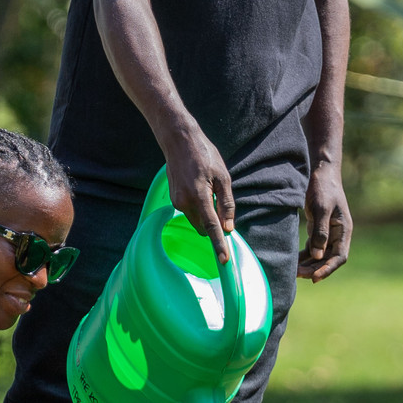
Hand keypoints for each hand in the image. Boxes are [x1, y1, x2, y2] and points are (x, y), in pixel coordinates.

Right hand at [163, 127, 235, 261]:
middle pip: (204, 228)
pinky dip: (199, 208)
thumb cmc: (204, 155)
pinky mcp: (174, 199)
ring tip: (209, 189)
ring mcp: (177, 202)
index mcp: (200, 196)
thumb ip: (226, 204)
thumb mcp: (223, 177)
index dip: (219, 245)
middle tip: (222, 204)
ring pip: (197, 221)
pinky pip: (190, 212)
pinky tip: (200, 188)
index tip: (224, 260)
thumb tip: (229, 227)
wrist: (179, 142)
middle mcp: (185, 203)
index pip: (212, 228)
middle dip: (214, 225)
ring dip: (206, 215)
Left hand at [298, 165, 352, 279]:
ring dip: (308, 264)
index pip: (339, 257)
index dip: (328, 269)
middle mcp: (338, 234)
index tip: (315, 278)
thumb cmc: (323, 188)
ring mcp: (328, 232)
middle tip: (298, 275)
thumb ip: (319, 232)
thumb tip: (317, 255)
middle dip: (315, 269)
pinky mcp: (318, 229)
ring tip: (293, 271)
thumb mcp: (321, 208)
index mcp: (344, 230)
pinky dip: (304, 256)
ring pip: (320, 255)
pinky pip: (313, 247)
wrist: (321, 172)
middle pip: (328, 259)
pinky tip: (293, 261)